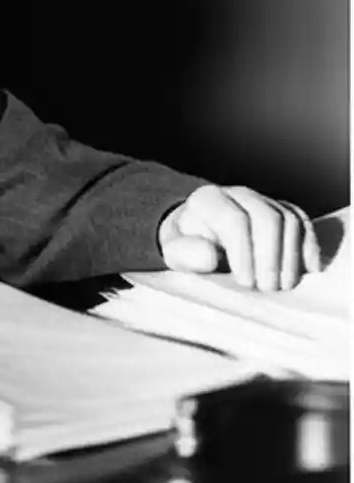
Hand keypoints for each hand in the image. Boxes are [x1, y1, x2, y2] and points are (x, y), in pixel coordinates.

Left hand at [158, 184, 320, 290]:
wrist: (195, 233)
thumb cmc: (184, 246)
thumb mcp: (173, 252)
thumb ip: (185, 254)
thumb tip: (210, 258)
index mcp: (208, 200)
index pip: (234, 220)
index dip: (244, 252)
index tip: (245, 283)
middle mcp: (238, 194)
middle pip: (267, 218)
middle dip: (270, 256)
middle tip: (267, 288)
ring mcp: (262, 199)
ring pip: (289, 220)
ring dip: (291, 255)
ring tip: (284, 286)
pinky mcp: (281, 210)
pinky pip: (302, 222)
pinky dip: (309, 245)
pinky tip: (310, 269)